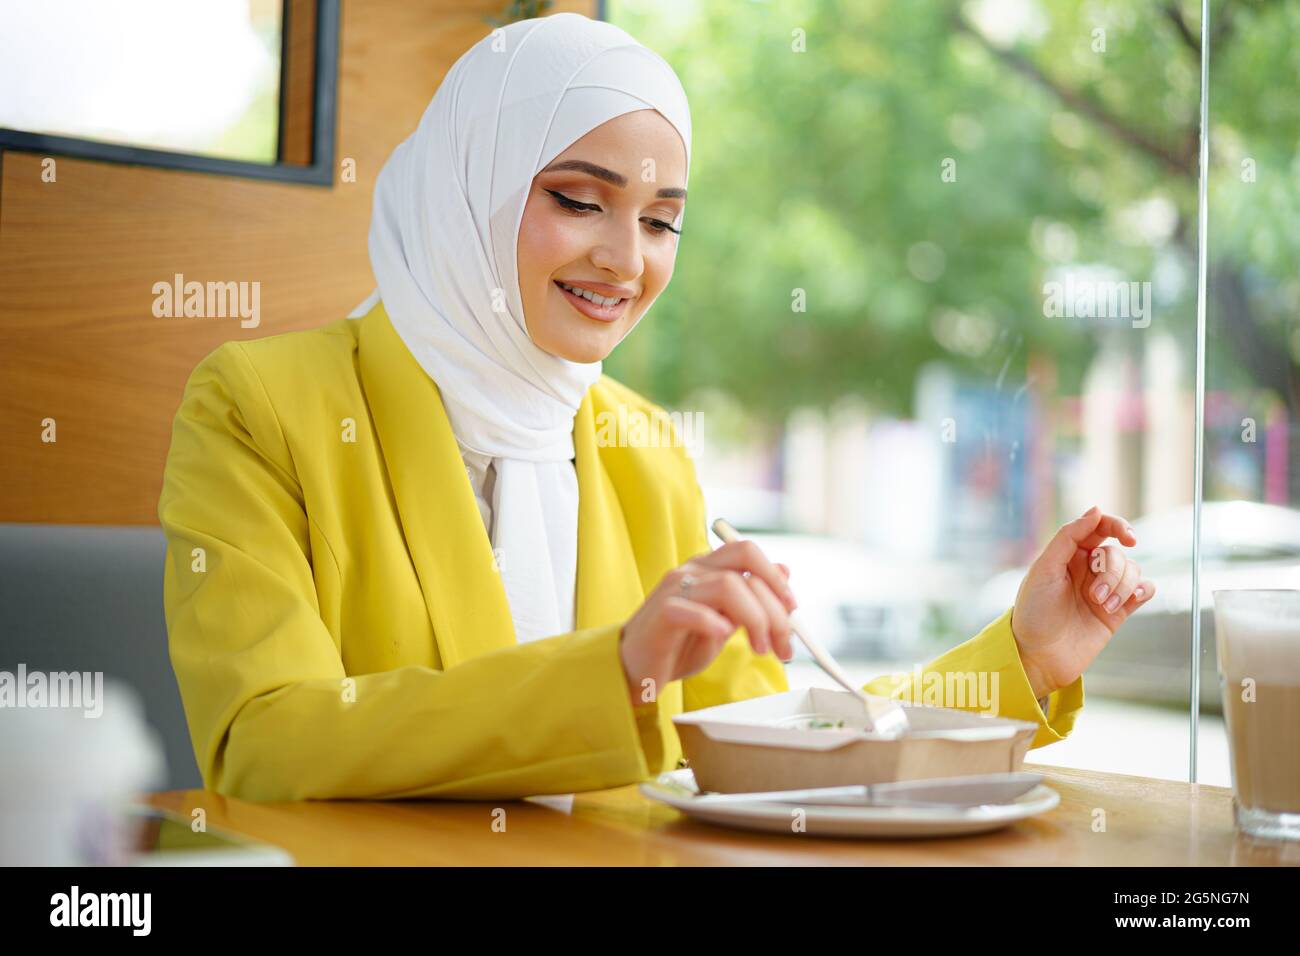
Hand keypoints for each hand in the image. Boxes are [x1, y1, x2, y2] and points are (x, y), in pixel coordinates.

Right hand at [619, 540, 796, 705]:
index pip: (748, 553)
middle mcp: (691, 571)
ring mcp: (674, 590)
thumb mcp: (725, 621)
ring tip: (760, 648)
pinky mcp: (661, 614)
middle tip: (784, 644)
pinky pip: (691, 609)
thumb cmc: (679, 645)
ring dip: (755, 619)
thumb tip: (785, 571)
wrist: (637, 670)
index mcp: (707, 568)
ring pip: (727, 586)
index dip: (776, 579)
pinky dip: (714, 622)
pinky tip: (723, 636)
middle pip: (744, 569)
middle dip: (775, 609)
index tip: (792, 611)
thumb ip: (750, 599)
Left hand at [1011, 506, 1155, 698]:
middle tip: (1094, 596)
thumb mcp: (1044, 569)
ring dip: (1122, 587)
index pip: (1099, 528)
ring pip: (1132, 570)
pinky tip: (1132, 600)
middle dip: (1111, 572)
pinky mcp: (1118, 610)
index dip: (1117, 526)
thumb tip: (1096, 510)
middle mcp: (1087, 569)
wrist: (1039, 656)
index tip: (1128, 538)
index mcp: (1068, 554)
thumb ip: (1069, 537)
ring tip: (1101, 606)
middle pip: (1117, 553)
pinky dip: (1142, 590)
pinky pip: (1143, 589)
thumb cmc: (1034, 612)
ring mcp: (1104, 589)